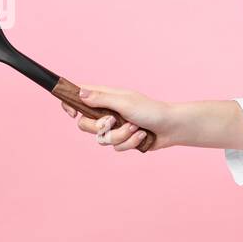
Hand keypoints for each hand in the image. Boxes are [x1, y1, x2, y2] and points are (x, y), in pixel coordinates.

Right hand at [59, 84, 181, 152]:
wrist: (171, 127)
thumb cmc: (150, 110)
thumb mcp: (124, 102)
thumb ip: (101, 99)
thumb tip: (79, 93)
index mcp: (106, 97)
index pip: (79, 96)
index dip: (70, 104)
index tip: (72, 113)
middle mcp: (107, 111)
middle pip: (84, 124)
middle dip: (98, 128)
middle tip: (111, 123)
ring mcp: (115, 127)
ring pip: (102, 139)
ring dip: (120, 136)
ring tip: (136, 128)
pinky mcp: (123, 140)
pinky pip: (116, 148)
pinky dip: (129, 143)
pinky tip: (142, 135)